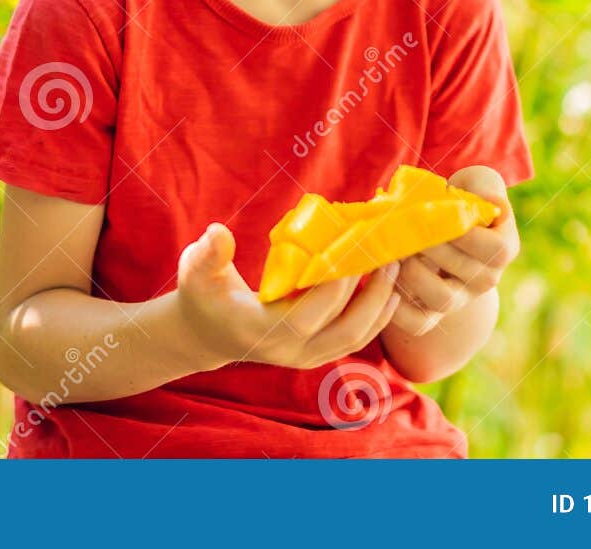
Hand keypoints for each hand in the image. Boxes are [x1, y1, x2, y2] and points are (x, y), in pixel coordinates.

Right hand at [175, 222, 401, 370]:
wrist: (206, 333)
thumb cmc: (203, 295)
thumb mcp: (196, 271)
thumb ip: (208, 253)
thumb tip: (218, 233)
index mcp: (262, 331)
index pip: (310, 312)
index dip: (336, 284)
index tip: (354, 248)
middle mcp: (289, 352)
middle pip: (345, 332)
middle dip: (372, 295)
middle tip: (388, 258)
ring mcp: (305, 358)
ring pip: (355, 339)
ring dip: (380, 306)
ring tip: (394, 270)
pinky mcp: (316, 354)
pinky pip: (354, 340)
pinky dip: (375, 316)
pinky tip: (387, 291)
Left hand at [388, 165, 519, 337]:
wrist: (439, 226)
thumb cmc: (458, 198)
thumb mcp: (475, 183)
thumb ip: (484, 187)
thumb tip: (489, 200)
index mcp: (503, 248)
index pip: (496, 251)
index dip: (467, 234)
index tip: (442, 214)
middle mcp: (485, 279)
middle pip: (466, 274)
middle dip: (432, 248)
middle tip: (409, 228)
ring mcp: (459, 299)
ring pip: (442, 299)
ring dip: (414, 274)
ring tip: (398, 250)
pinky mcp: (431, 313)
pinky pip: (417, 322)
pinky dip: (397, 305)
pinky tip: (385, 276)